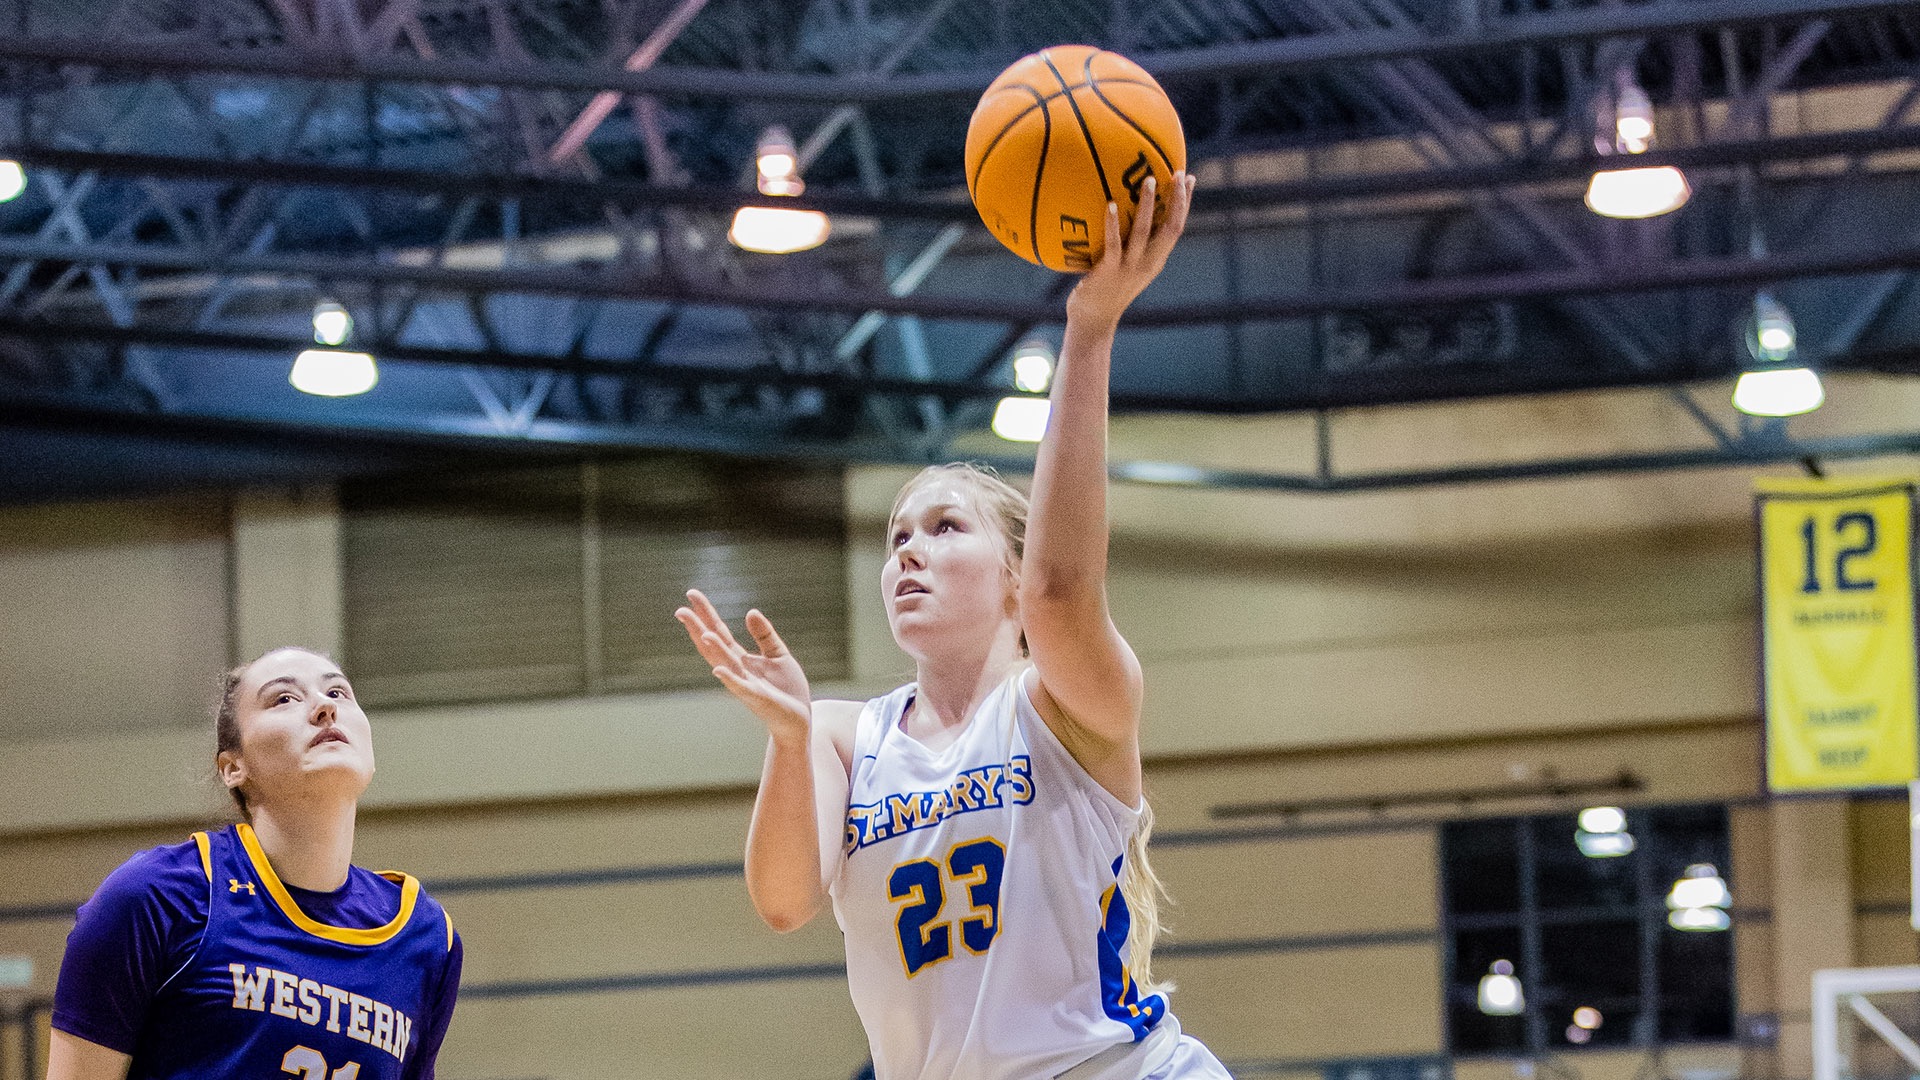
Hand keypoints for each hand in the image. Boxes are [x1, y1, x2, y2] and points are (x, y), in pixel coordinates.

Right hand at [675, 589, 811, 738]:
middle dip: (698, 629)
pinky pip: (740, 688)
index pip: (720, 632)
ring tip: (703, 633)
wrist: (798, 719)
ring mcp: (745, 685)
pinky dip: (729, 679)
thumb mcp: (778, 655)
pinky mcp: (757, 699)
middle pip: (714, 646)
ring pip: (724, 664)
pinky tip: (718, 670)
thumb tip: (750, 611)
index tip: (691, 594)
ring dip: (713, 650)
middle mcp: (737, 670)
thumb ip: (764, 635)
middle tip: (680, 610)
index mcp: (741, 659)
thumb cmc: (787, 690)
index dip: (706, 614)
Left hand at [1065, 170, 1195, 328]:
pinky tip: (1109, 204)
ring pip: (1144, 232)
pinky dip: (1111, 223)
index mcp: (1156, 260)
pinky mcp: (1109, 271)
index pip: (1177, 227)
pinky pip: (1113, 243)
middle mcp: (1148, 263)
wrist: (1093, 321)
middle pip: (1171, 228)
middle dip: (1177, 200)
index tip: (1189, 178)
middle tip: (1178, 173)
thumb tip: (1122, 213)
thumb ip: (1130, 245)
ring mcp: (1129, 268)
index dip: (1185, 203)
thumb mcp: (1125, 267)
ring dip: (1148, 205)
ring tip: (1149, 180)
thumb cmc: (1105, 290)